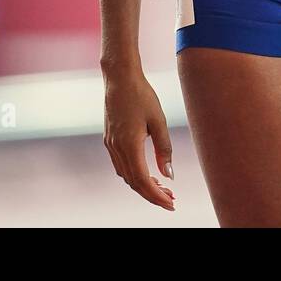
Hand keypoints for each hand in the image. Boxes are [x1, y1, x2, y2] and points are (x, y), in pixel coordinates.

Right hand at [102, 67, 175, 209]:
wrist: (119, 77)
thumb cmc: (141, 95)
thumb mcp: (158, 120)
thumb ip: (164, 149)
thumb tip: (168, 176)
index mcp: (129, 144)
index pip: (143, 180)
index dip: (157, 196)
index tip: (171, 203)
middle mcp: (116, 147)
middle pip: (133, 182)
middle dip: (152, 194)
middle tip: (171, 199)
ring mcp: (110, 144)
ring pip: (126, 175)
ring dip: (143, 185)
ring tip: (162, 188)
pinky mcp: (109, 139)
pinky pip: (120, 165)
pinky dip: (133, 174)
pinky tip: (146, 172)